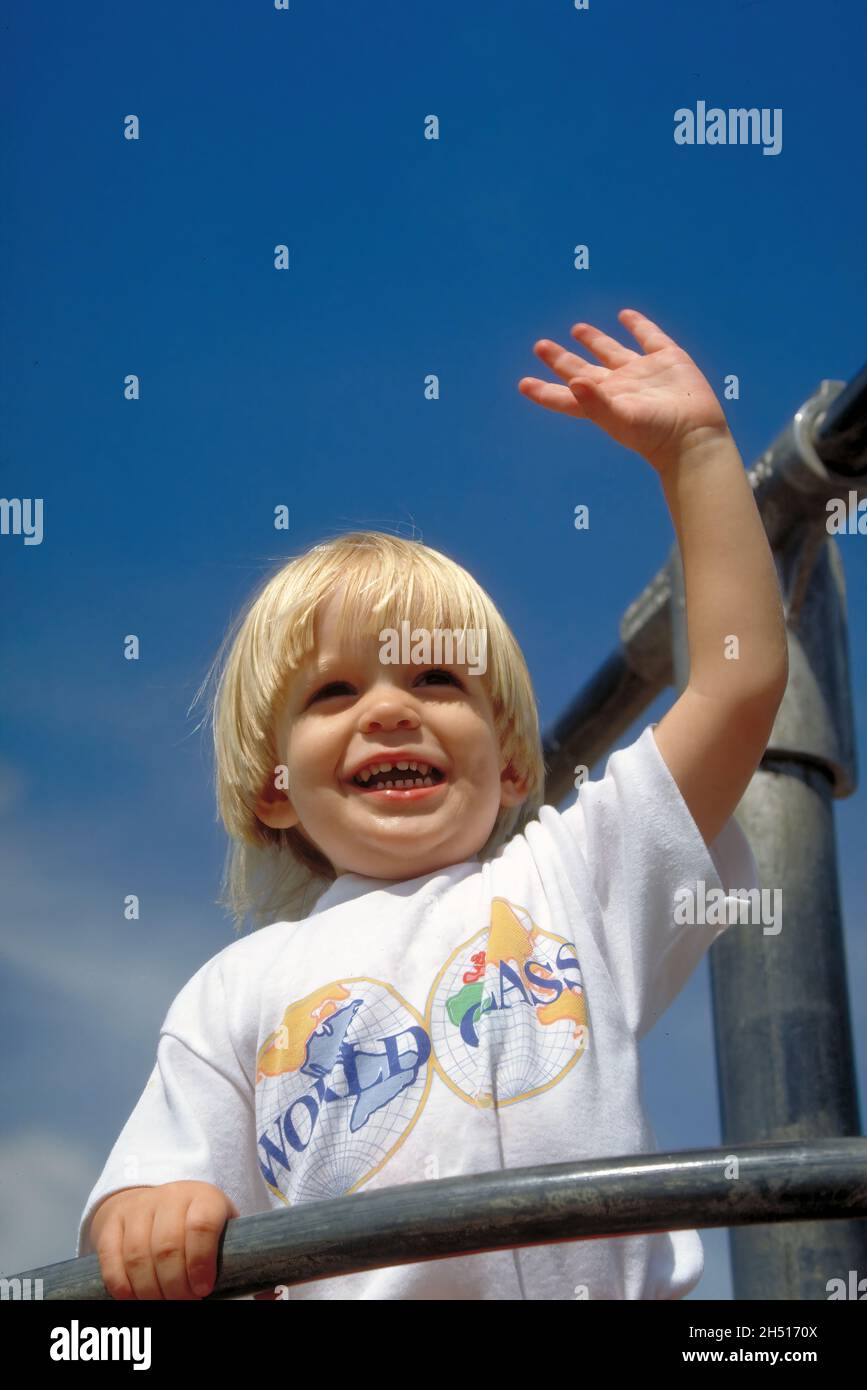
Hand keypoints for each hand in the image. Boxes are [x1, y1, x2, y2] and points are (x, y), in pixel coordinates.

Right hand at [90, 1181, 239, 1299]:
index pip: (202, 1225)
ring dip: (149, 1290)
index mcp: (205, 1198)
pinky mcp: (113, 1223)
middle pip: (167, 1246)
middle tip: (183, 1303)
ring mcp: (139, 1208)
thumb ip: (247, 1266)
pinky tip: (135, 1298)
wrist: (157, 1204)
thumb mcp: (225, 1237)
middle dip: (174, 1286)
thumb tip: (274, 1297)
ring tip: (162, 1303)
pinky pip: (111, 1258)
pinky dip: (122, 1286)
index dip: (201, 1261)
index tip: (203, 1290)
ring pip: (138, 1255)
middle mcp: (171, 1197)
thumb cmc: (201, 1231)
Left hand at [517, 308, 730, 471]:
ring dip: (593, 340)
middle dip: (561, 359)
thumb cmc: (655, 434)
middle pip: (581, 369)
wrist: (695, 434)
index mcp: (601, 402)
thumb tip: (573, 381)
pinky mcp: (668, 360)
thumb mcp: (621, 419)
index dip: (544, 391)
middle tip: (540, 346)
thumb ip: (595, 403)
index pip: (565, 396)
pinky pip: (649, 337)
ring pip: (611, 352)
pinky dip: (637, 325)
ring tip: (576, 329)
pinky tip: (625, 316)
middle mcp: (618, 386)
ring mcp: (642, 372)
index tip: (523, 384)